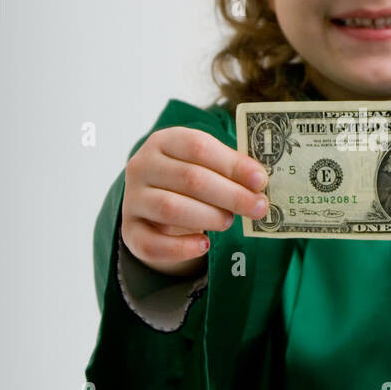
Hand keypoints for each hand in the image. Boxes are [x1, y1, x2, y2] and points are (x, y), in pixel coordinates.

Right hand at [121, 126, 269, 276]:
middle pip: (189, 178)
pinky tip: (204, 244)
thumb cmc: (189, 180)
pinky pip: (151, 244)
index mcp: (164, 141)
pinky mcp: (130, 231)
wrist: (154, 203)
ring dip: (208, 217)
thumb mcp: (206, 164)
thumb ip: (230, 169)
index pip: (198, 147)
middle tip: (258, 207)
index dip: (233, 164)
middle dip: (230, 195)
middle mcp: (142, 166)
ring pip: (170, 208)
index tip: (261, 181)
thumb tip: (259, 182)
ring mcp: (132, 199)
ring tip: (229, 222)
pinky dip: (181, 248)